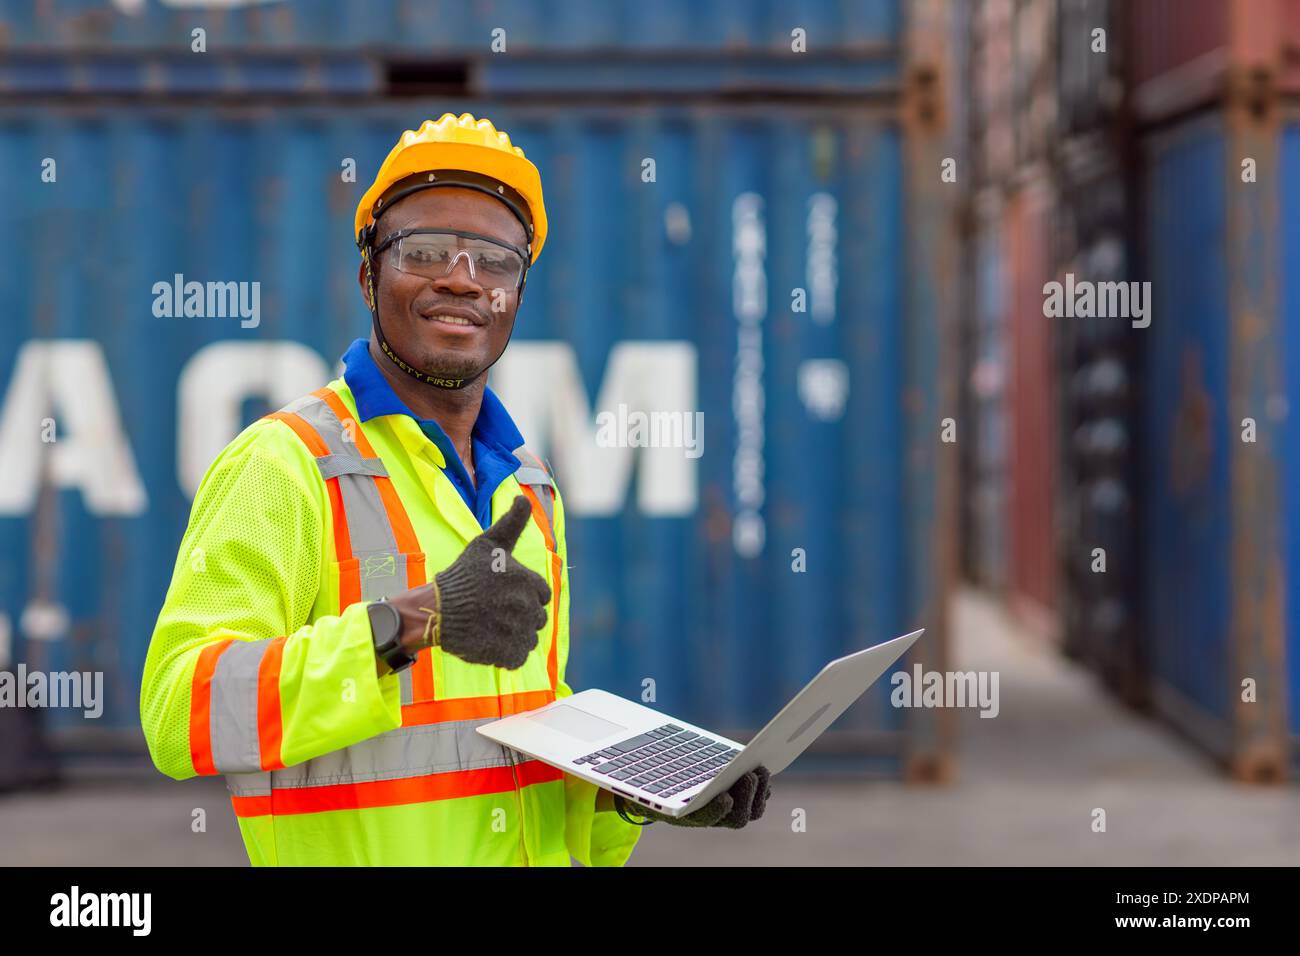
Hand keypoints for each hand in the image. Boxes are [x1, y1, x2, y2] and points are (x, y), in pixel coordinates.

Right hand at [390, 496, 550, 669]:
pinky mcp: (508, 655)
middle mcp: (528, 608)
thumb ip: (511, 522)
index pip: (541, 594)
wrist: (436, 609)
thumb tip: (523, 498)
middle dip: (519, 615)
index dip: (524, 594)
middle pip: (536, 618)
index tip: (503, 594)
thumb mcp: (488, 543)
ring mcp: (519, 633)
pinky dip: (506, 654)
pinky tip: (488, 641)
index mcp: (529, 582)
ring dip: (513, 635)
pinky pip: (518, 658)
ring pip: (528, 638)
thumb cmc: (463, 575)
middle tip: (493, 610)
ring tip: (489, 626)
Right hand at [616, 766, 770, 828]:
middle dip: (746, 796)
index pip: (704, 818)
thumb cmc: (650, 780)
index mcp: (683, 814)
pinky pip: (756, 798)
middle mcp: (707, 818)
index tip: (724, 798)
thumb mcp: (645, 771)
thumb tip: (626, 744)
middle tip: (750, 774)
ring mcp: (724, 813)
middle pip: (736, 818)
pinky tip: (761, 765)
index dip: (716, 811)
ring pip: (750, 811)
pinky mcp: (736, 801)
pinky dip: (762, 785)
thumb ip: (650, 763)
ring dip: (759, 791)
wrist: (656, 793)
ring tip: (760, 768)